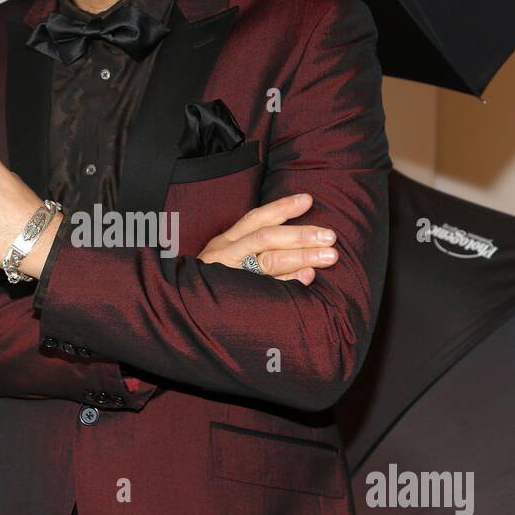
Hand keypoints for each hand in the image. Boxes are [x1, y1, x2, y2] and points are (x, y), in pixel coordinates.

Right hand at [197, 193, 336, 284]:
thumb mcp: (229, 260)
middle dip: (300, 235)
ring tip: (328, 256)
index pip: (256, 218)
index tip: (308, 200)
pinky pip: (265, 288)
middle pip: (265, 238)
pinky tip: (307, 278)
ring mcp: (227, 275)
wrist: (184, 314)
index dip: (282, 208)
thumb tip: (299, 245)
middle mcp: (225, 254)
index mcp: (226, 242)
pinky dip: (287, 281)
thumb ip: (256, 250)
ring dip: (301, 256)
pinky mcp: (232, 297)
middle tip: (330, 237)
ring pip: (267, 260)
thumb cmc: (216, 284)